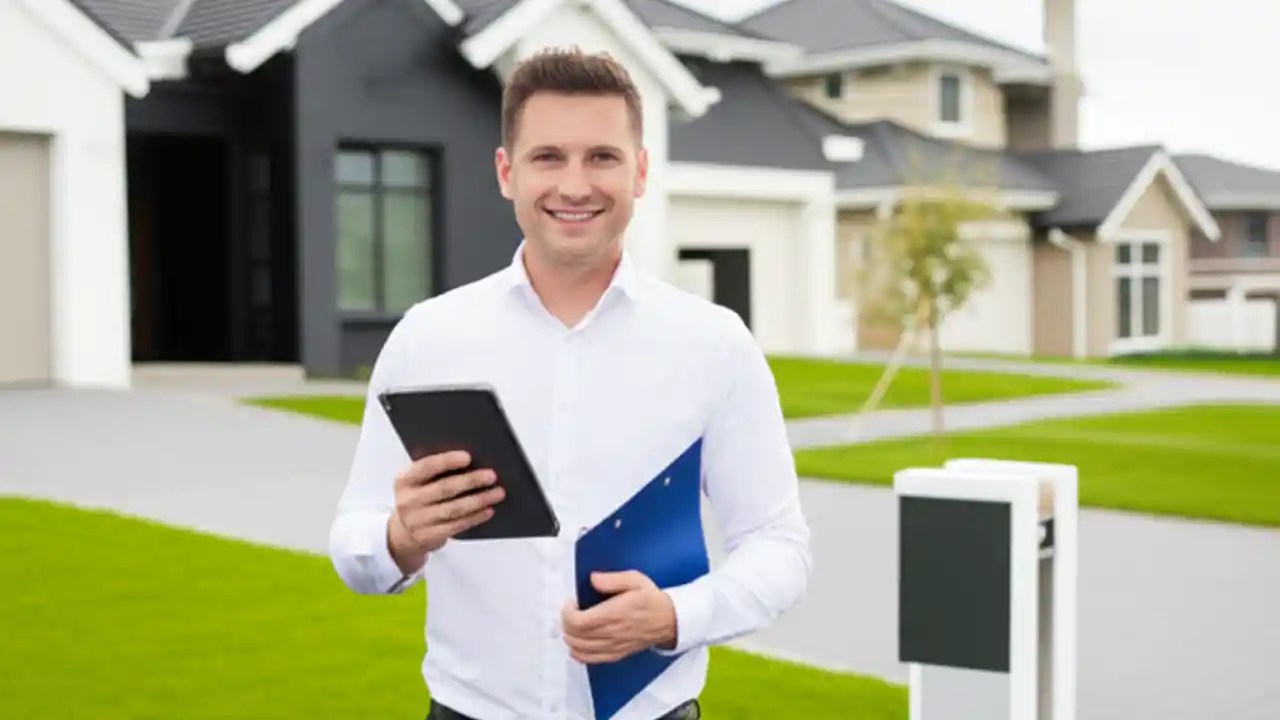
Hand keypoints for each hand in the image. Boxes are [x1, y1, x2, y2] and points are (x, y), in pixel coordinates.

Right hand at [388, 450, 504, 567]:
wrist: (403, 533)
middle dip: (471, 481)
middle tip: (491, 475)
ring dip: (478, 500)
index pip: (426, 467)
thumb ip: (435, 471)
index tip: (468, 457)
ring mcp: (418, 521)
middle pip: (444, 488)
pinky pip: (456, 526)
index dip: (447, 461)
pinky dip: (475, 517)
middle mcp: (408, 500)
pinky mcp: (429, 537)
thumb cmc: (418, 499)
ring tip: (497, 493)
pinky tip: (488, 510)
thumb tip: (472, 461)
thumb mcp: (416, 483)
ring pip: (453, 509)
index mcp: (404, 480)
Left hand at [561, 571, 677, 663]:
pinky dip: (578, 653)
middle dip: (566, 623)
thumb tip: (593, 579)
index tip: (571, 603)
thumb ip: (612, 579)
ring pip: (580, 649)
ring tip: (575, 625)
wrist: (669, 621)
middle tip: (570, 612)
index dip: (567, 613)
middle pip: (575, 636)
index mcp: (614, 613)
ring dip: (570, 637)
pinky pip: (590, 660)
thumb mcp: (636, 580)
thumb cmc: (651, 600)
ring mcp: (613, 646)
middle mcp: (611, 633)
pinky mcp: (616, 654)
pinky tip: (578, 643)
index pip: (579, 621)